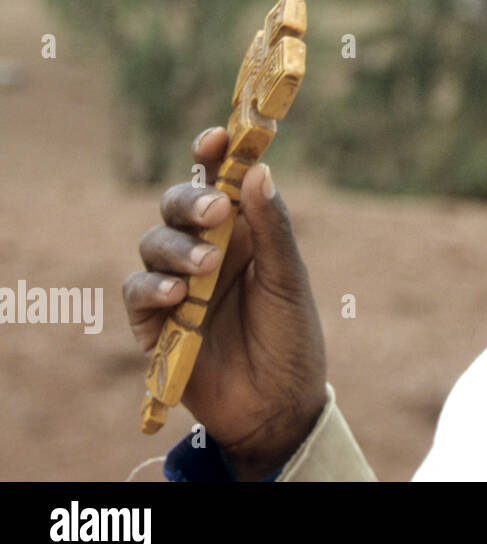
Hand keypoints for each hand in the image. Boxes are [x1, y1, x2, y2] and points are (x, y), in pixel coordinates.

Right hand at [124, 126, 327, 479]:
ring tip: (206, 267)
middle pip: (179, 205)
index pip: (221, 183)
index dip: (214, 157)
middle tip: (215, 212)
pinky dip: (153, 287)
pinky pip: (137, 291)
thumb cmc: (292, 338)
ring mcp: (178, 284)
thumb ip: (272, 229)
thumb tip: (260, 170)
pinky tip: (177, 295)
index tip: (217, 139)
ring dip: (176, 247)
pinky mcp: (155, 321)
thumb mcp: (289, 281)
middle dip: (190, 201)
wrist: (279, 404)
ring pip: (154, 242)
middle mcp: (208, 250)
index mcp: (245, 233)